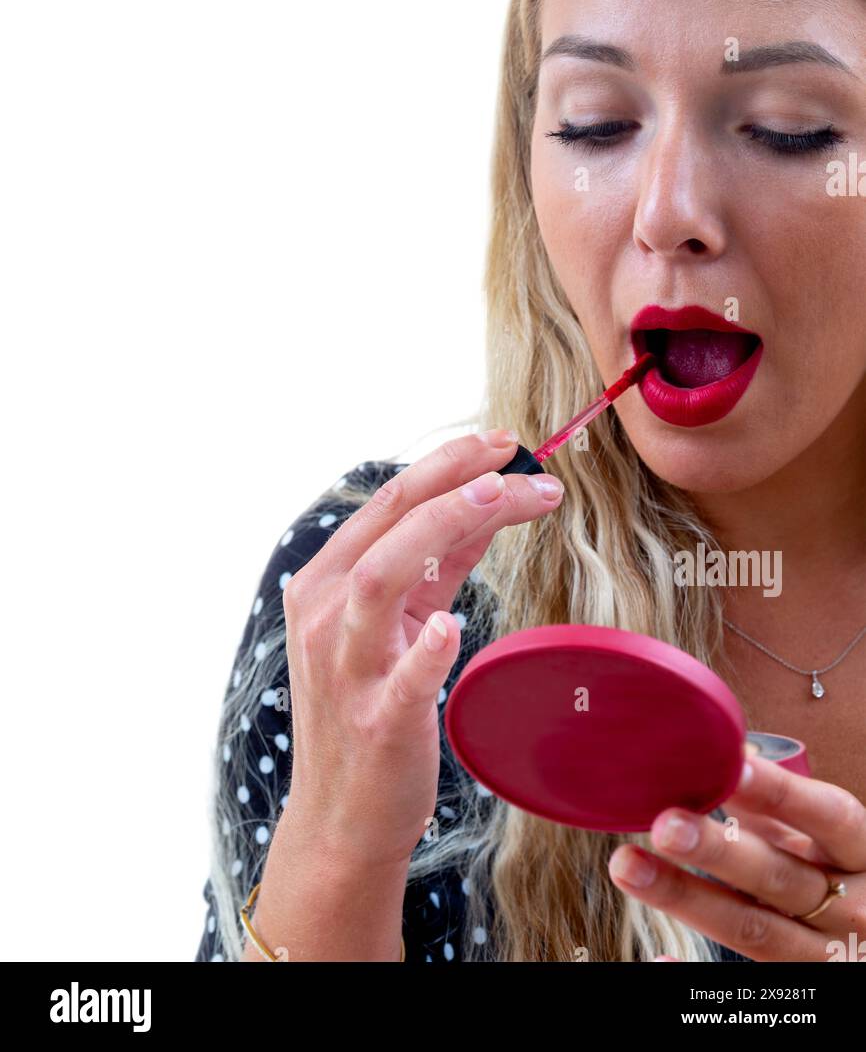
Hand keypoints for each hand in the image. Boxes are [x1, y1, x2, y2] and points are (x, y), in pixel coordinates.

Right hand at [282, 429, 564, 871]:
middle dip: (452, 481)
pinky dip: (423, 649)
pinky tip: (449, 627)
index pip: (387, 503)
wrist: (342, 818)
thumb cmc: (372, 708)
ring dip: (440, 530)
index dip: (445, 464)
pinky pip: (400, 680)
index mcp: (325, 583)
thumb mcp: (400, 622)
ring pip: (380, 579)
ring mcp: (346, 669)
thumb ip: (439, 563)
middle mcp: (324, 615)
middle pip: (387, 526)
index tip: (503, 441)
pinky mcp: (376, 723)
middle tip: (516, 459)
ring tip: (496, 499)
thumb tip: (491, 502)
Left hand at [608, 752, 865, 960]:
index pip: (827, 818)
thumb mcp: (828, 838)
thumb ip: (778, 807)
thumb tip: (721, 760)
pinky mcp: (795, 986)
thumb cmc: (844, 872)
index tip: (730, 765)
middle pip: (778, 878)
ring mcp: (823, 955)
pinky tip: (657, 958)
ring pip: (752, 927)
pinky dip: (694, 976)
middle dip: (717, 851)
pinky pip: (742, 985)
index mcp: (861, 853)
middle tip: (663, 825)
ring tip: (629, 866)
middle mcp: (851, 908)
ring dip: (687, 898)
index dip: (779, 792)